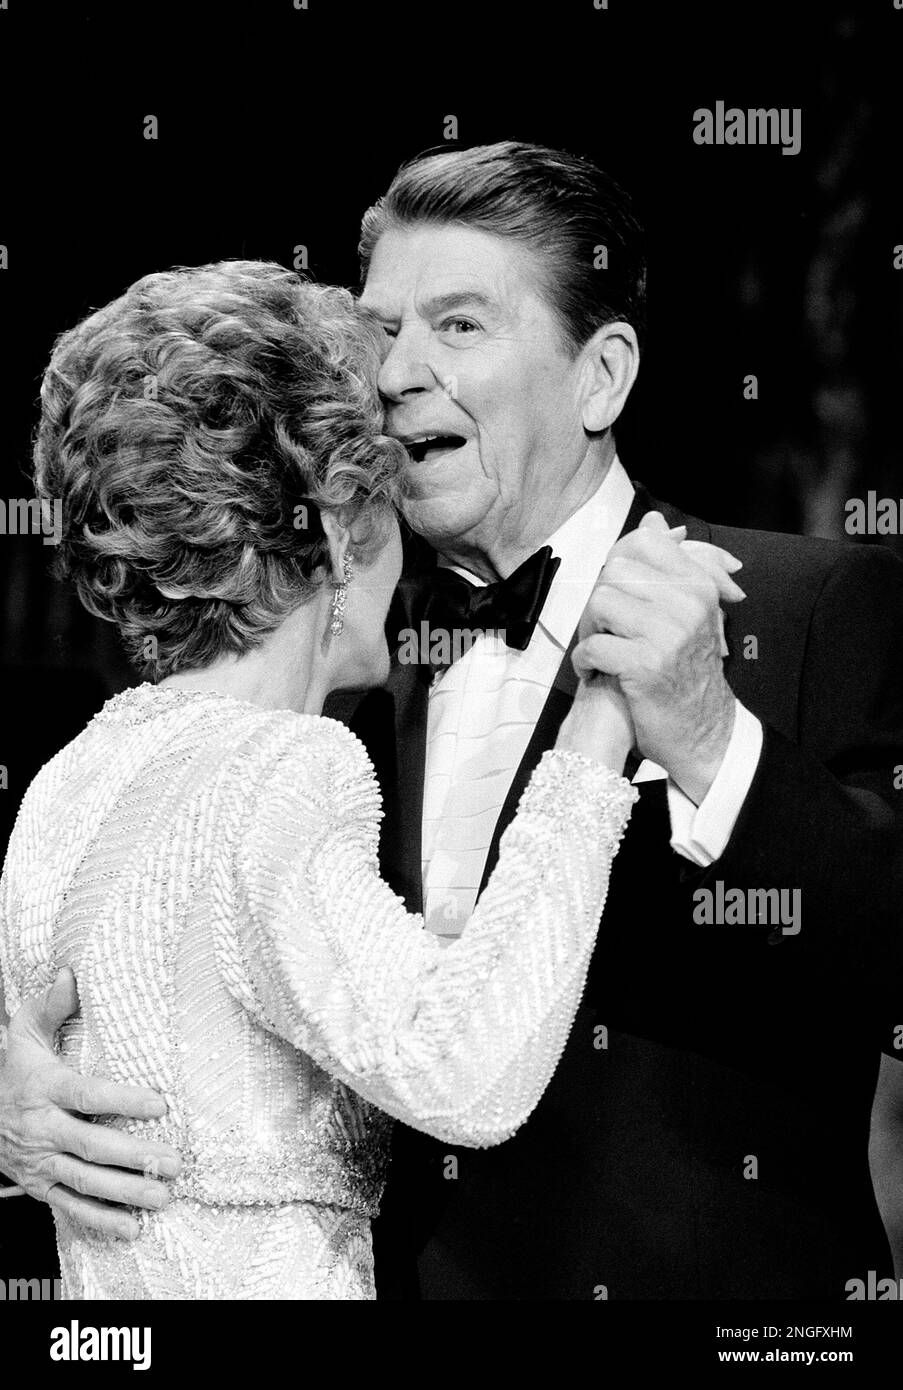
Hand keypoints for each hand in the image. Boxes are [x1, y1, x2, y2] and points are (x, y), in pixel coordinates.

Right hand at [0, 968, 181, 1238]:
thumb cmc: (13, 1067)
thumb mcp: (23, 1033)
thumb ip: (50, 1006)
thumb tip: (71, 973)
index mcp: (45, 1088)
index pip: (88, 1094)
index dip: (123, 1100)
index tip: (161, 1104)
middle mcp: (43, 1128)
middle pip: (91, 1145)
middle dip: (134, 1156)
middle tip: (173, 1161)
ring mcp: (41, 1161)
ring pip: (86, 1181)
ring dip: (126, 1193)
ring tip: (164, 1196)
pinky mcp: (40, 1185)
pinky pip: (71, 1206)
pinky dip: (101, 1221)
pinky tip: (132, 1227)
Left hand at [573, 511, 745, 802]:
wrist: (702, 728)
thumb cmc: (687, 668)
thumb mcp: (688, 610)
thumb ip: (670, 563)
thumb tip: (655, 520)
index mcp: (697, 585)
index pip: (643, 542)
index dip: (618, 565)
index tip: (620, 595)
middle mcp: (687, 603)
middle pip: (614, 572)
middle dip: (600, 601)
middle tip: (606, 629)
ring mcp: (668, 633)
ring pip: (600, 602)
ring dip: (590, 629)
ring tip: (602, 649)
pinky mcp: (645, 664)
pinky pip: (593, 644)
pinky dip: (585, 661)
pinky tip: (595, 672)